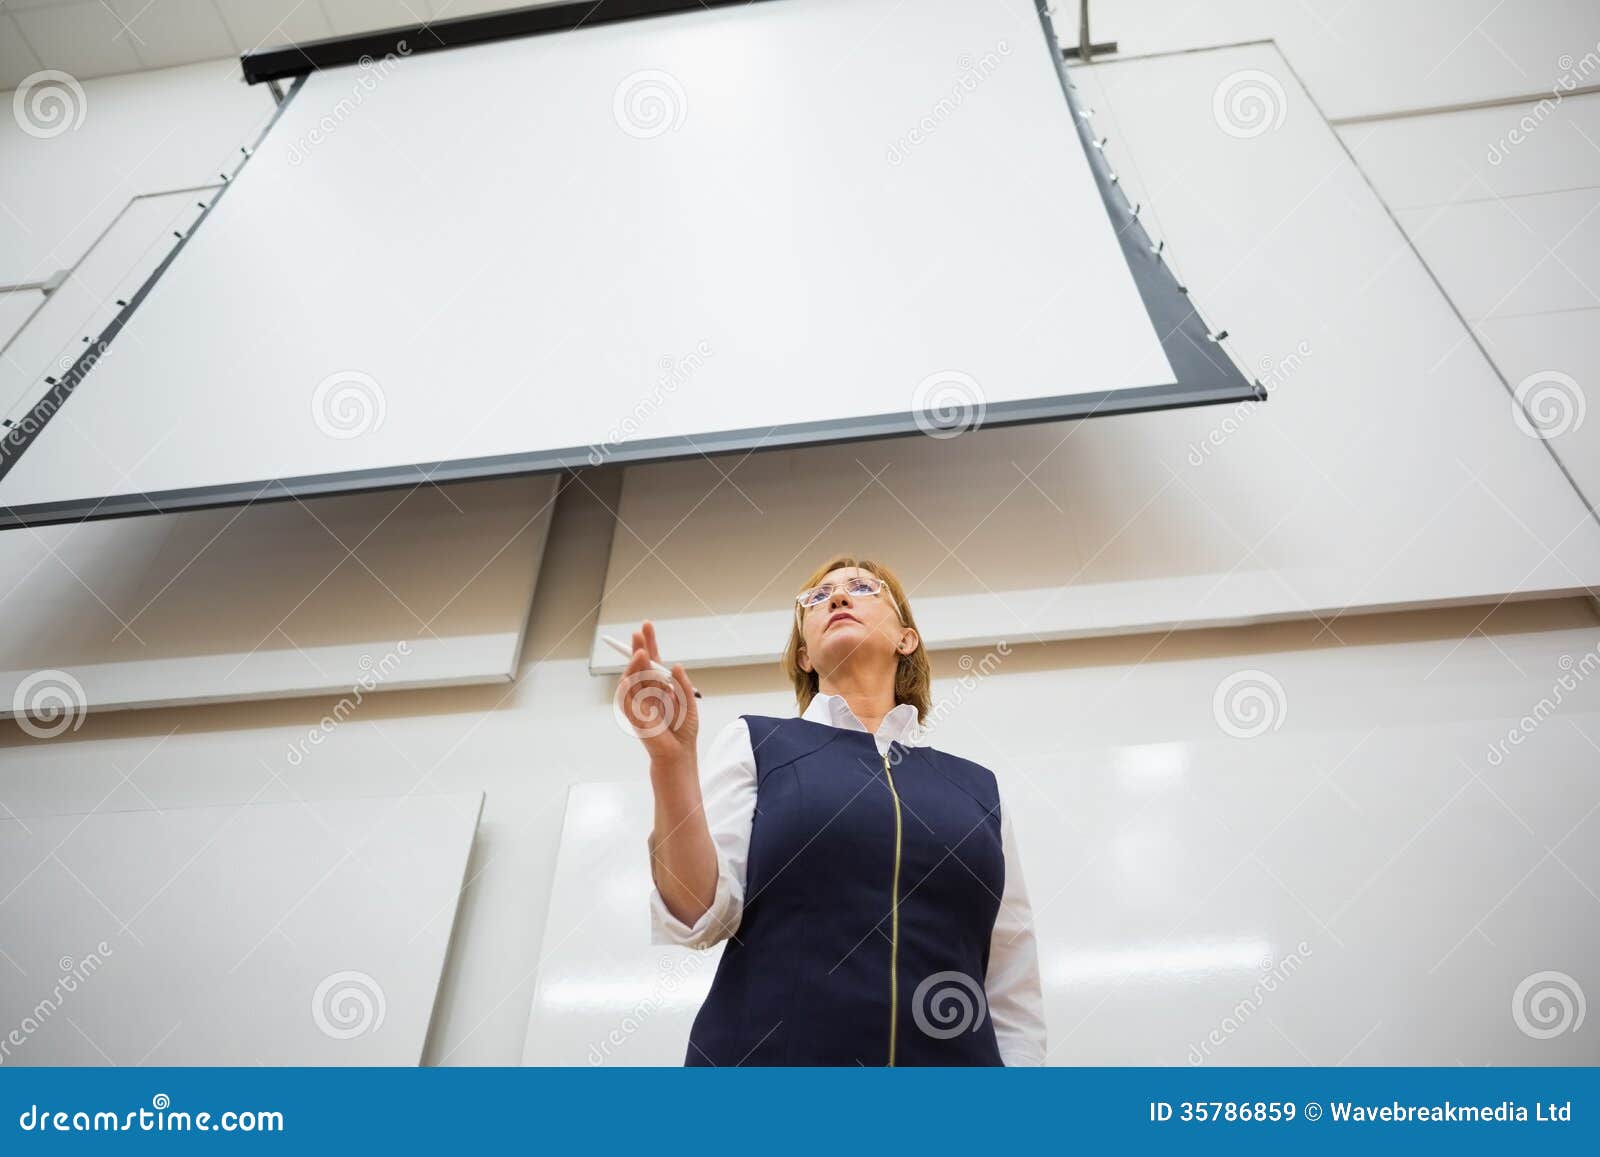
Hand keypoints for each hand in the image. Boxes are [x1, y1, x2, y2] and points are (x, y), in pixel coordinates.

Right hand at [618, 620, 699, 769]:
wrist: (679, 754)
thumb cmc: (684, 730)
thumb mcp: (688, 702)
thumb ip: (682, 684)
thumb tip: (675, 665)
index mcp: (660, 686)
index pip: (653, 660)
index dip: (649, 644)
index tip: (646, 626)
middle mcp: (648, 691)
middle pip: (640, 666)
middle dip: (638, 648)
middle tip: (638, 631)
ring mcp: (639, 702)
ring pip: (632, 678)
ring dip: (634, 664)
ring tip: (639, 651)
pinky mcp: (634, 716)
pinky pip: (626, 698)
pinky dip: (627, 685)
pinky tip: (630, 673)